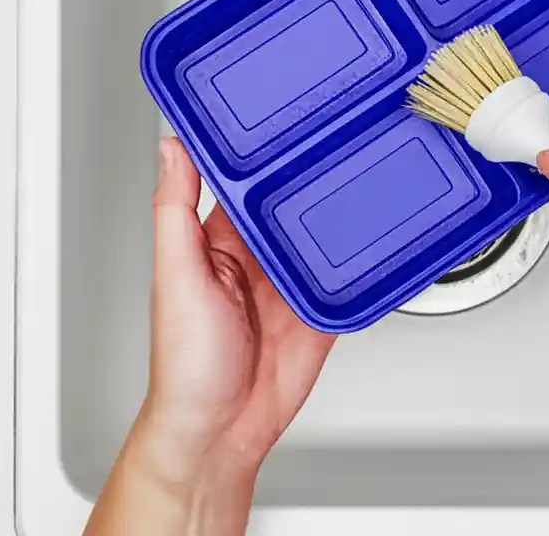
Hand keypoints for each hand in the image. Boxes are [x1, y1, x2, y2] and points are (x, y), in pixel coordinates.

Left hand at [85, 137, 335, 535]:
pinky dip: (363, 261)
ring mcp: (290, 286)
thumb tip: (170, 148)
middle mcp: (255, 260)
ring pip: (323, 238)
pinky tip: (378, 238)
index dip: (259, 155)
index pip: (241, 186)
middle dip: (312, 179)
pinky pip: (347, 279)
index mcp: (216, 244)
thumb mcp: (177, 277)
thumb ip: (176, 210)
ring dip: (341, 217)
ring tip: (366, 180)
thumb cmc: (186, 365)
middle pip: (291, 207)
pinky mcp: (320, 312)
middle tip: (340, 141)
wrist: (222, 430)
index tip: (282, 117)